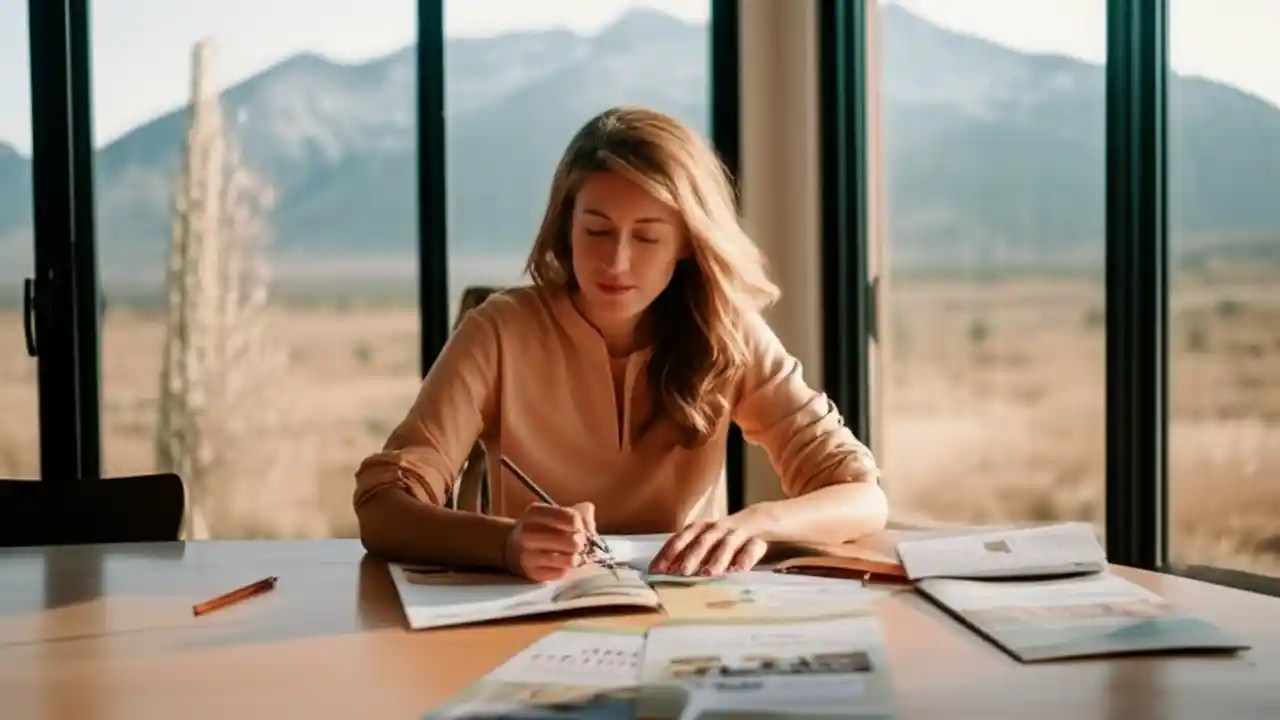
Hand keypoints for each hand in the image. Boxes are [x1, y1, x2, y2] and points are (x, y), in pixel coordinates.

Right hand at [503, 502, 596, 581]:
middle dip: (581, 543)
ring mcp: (528, 555)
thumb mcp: (557, 513)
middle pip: (572, 540)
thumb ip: (581, 514)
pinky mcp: (532, 574)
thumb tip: (592, 531)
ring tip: (572, 554)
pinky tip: (561, 564)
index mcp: (534, 512)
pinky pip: (562, 573)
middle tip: (579, 544)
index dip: (582, 525)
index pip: (571, 518)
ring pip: (569, 559)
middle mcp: (528, 532)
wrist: (514, 548)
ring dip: (576, 558)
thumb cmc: (543, 528)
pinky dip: (566, 569)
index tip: (581, 529)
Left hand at [648, 521, 767, 576]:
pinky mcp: (762, 534)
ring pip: (726, 543)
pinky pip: (753, 546)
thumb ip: (700, 557)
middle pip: (701, 539)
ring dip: (716, 558)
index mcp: (705, 529)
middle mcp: (720, 527)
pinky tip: (740, 571)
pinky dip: (746, 557)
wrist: (775, 517)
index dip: (668, 553)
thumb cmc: (740, 538)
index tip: (655, 571)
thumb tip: (674, 576)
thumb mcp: (717, 546)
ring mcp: (741, 529)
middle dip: (689, 555)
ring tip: (708, 574)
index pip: (682, 538)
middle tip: (679, 573)